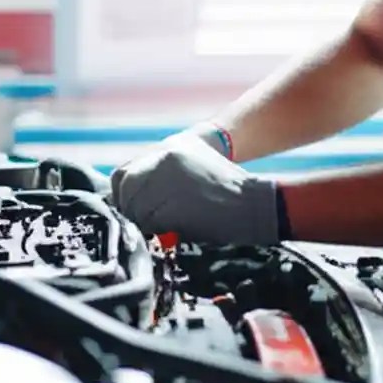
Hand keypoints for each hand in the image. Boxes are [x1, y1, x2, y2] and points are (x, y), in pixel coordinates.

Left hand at [109, 135, 279, 244]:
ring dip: (145, 224)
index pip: (124, 173)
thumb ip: (163, 176)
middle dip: (131, 212)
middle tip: (146, 227)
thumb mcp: (195, 169)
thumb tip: (129, 200)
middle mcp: (165, 157)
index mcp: (170, 148)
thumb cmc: (230, 195)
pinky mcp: (172, 202)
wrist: (258, 205)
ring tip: (164, 231)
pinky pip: (148, 223)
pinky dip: (156, 233)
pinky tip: (172, 234)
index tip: (133, 212)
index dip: (124, 196)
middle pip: (126, 189)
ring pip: (136, 208)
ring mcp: (167, 178)